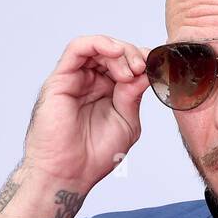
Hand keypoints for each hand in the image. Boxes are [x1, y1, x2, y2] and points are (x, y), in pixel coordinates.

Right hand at [21, 35, 151, 190]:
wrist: (70, 174)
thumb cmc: (94, 155)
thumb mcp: (126, 122)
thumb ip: (134, 96)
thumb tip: (147, 71)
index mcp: (107, 92)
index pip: (126, 64)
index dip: (143, 61)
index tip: (157, 69)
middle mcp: (90, 82)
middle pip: (113, 52)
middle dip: (133, 55)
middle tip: (143, 68)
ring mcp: (75, 79)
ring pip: (97, 46)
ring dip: (119, 51)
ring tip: (131, 69)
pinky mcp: (60, 79)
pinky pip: (77, 48)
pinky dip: (98, 43)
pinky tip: (115, 53)